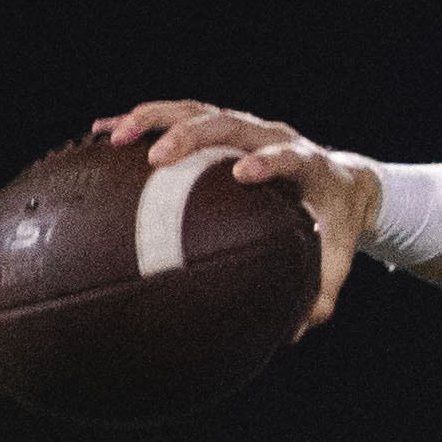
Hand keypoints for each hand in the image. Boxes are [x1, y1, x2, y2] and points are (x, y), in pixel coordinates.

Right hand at [94, 101, 382, 334]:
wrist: (340, 180)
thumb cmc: (334, 221)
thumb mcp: (336, 256)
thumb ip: (323, 291)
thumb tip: (298, 330)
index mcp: (305, 162)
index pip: (287, 156)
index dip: (267, 162)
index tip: (242, 174)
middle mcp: (270, 134)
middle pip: (229, 122)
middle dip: (191, 135)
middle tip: (157, 158)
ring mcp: (243, 126)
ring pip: (195, 110)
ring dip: (154, 119)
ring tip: (114, 137)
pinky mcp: (220, 126)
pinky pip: (177, 116)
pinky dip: (140, 121)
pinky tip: (102, 133)